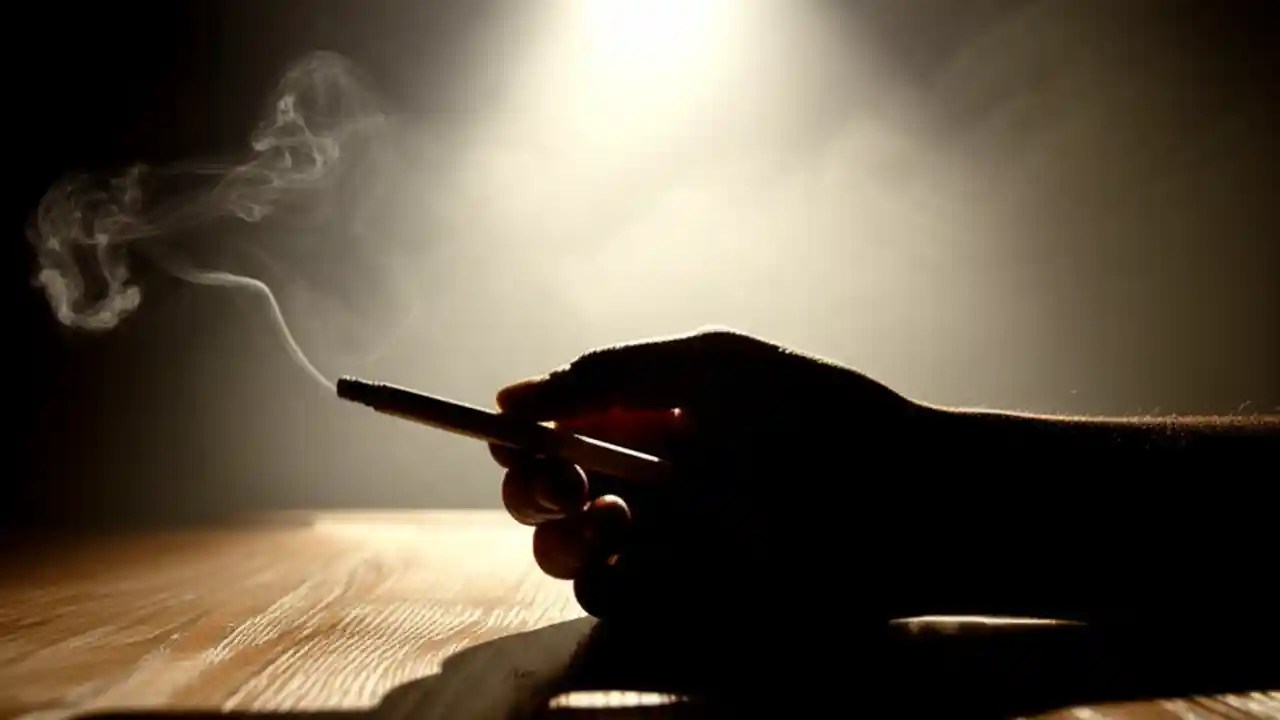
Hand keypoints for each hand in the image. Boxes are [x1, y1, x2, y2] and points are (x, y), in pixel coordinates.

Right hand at [491, 328, 925, 622]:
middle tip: (560, 482)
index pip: (561, 427)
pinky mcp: (689, 595)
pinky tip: (642, 551)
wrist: (905, 500)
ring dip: (563, 533)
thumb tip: (514, 394)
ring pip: (567, 549)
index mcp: (653, 419)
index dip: (523, 431)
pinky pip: (613, 595)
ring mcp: (668, 541)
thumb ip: (612, 375)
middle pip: (548, 492)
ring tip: (609, 516)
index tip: (508, 432)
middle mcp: (651, 480)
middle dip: (530, 486)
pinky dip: (608, 574)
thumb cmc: (819, 420)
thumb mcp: (713, 370)